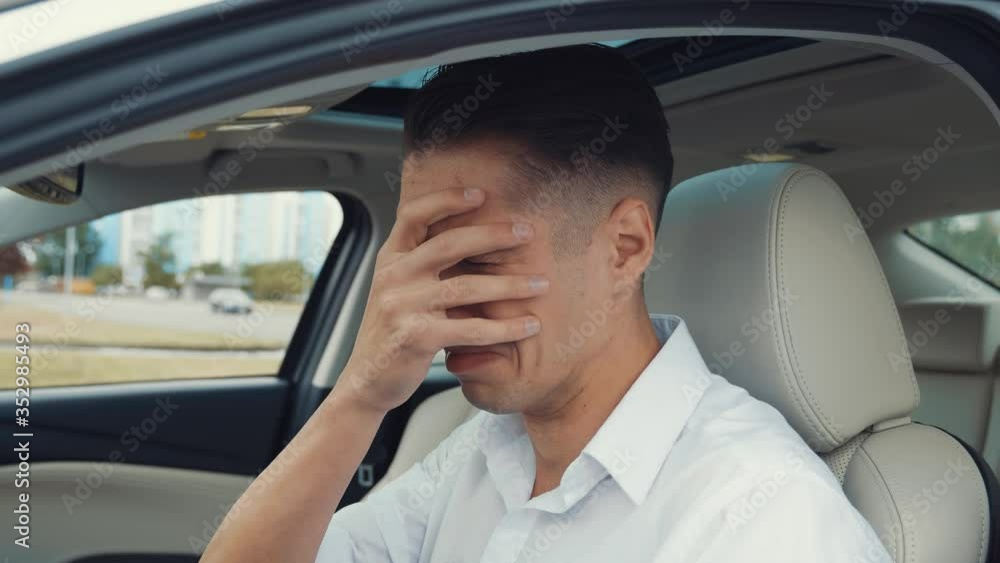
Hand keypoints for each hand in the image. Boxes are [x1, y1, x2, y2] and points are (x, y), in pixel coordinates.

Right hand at [337, 187, 546, 412]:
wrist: (367, 380)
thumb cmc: (394, 331)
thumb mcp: (400, 288)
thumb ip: (423, 262)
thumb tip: (470, 235)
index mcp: (390, 258)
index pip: (415, 214)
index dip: (447, 199)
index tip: (482, 194)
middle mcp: (393, 276)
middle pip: (449, 243)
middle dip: (494, 235)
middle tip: (529, 232)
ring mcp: (402, 306)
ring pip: (466, 287)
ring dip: (510, 285)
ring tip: (541, 284)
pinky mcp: (415, 337)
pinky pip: (469, 328)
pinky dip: (504, 328)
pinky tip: (528, 326)